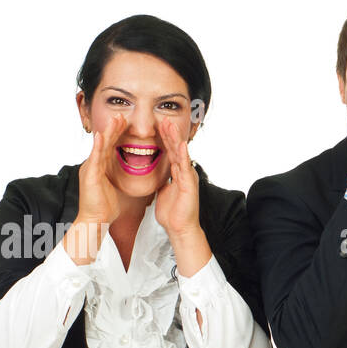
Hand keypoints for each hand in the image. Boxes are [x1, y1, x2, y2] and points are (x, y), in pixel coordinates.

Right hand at [66, 114, 124, 262]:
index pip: (109, 146)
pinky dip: (98, 146)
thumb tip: (128, 170)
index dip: (116, 134)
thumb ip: (117, 175)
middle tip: (121, 116)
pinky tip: (100, 136)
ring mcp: (91, 169)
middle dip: (113, 128)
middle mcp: (93, 165)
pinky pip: (95, 158)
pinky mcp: (91, 176)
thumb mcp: (114, 186)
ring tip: (114, 120)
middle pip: (104, 142)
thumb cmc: (105, 207)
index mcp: (100, 167)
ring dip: (107, 132)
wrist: (95, 220)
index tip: (124, 123)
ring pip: (100, 147)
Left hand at [154, 117, 200, 239]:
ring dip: (175, 138)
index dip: (164, 139)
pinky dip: (183, 154)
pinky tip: (181, 143)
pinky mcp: (189, 184)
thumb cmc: (172, 214)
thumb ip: (162, 182)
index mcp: (177, 175)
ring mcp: (188, 178)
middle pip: (176, 149)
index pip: (170, 153)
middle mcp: (184, 173)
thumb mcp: (163, 193)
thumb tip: (157, 177)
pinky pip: (185, 166)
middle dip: (170, 134)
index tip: (159, 126)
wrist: (180, 229)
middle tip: (164, 119)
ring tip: (170, 124)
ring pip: (181, 154)